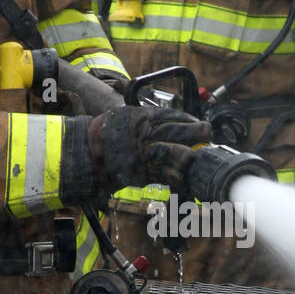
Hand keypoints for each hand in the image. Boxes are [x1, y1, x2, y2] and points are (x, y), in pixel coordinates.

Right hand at [88, 106, 211, 192]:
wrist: (86, 152)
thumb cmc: (108, 134)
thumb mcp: (125, 116)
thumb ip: (147, 118)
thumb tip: (172, 121)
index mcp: (139, 118)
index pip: (169, 116)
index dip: (186, 119)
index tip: (199, 121)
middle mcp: (141, 134)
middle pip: (172, 132)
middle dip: (193, 132)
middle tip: (208, 133)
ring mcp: (140, 154)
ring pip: (168, 153)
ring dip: (186, 155)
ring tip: (197, 156)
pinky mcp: (138, 172)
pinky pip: (160, 175)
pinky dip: (174, 177)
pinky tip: (184, 177)